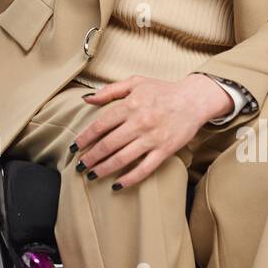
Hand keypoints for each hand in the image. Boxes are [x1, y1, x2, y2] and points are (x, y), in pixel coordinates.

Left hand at [71, 74, 233, 188]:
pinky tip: (117, 184)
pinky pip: (144, 169)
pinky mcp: (165, 151)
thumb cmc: (162, 90)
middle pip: (108, 144)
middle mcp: (139, 122)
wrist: (194, 99)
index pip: (100, 125)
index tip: (74, 147)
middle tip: (79, 166)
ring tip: (91, 175)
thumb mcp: (135, 82)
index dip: (84, 138)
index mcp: (130, 105)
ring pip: (122, 159)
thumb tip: (86, 99)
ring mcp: (152, 138)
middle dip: (90, 157)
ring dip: (103, 169)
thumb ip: (109, 90)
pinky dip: (129, 179)